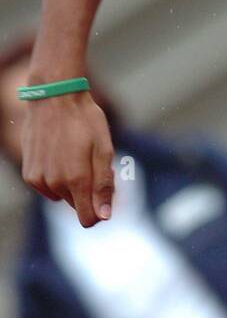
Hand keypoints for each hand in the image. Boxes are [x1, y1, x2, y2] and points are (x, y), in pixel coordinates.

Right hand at [20, 92, 115, 227]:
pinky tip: (60, 155)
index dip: (100, 212)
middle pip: (77, 205)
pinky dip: (56, 177)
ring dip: (71, 183)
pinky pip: (47, 187)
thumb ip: (104, 185)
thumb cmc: (84, 120)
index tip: (105, 195)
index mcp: (76, 179)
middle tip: (93, 164)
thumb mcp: (104, 149)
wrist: (54, 98)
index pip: (88, 218)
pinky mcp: (29, 174)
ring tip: (77, 156)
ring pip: (62, 196)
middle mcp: (54, 184)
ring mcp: (39, 180)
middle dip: (88, 191)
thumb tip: (104, 216)